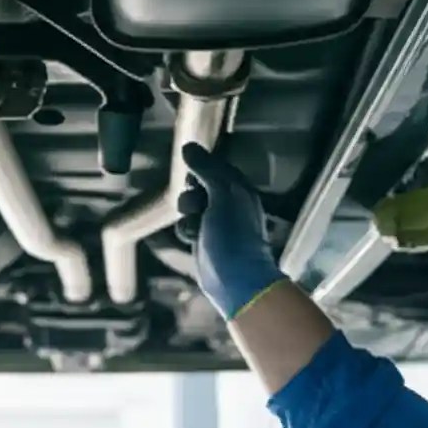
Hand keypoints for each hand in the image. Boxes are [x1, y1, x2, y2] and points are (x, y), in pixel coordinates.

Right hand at [179, 143, 286, 319]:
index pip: (216, 165)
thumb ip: (207, 170)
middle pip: (199, 183)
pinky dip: (187, 228)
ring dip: (187, 210)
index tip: (192, 172)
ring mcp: (217, 222)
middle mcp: (229, 202)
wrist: (235, 279)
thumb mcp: (222, 196)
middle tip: (196, 202)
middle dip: (191, 190)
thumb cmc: (234, 235)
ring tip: (195, 222)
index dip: (202, 166)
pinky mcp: (204, 238)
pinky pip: (188, 224)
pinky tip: (192, 237)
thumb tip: (189, 147)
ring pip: (191, 204)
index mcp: (240, 189)